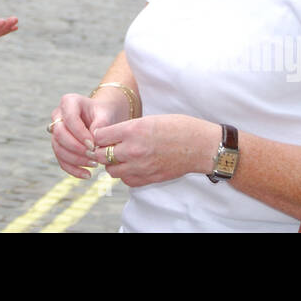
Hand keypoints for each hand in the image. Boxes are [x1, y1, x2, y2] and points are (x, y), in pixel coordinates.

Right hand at [49, 92, 129, 178]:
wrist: (103, 116)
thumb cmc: (105, 113)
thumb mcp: (106, 115)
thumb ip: (100, 125)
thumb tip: (93, 144)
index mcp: (68, 102)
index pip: (69, 119)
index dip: (79, 134)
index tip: (93, 145)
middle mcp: (58, 115)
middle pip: (59, 134)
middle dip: (76, 148)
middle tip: (94, 156)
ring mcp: (56, 131)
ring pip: (58, 149)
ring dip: (75, 160)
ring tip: (94, 165)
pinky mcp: (59, 145)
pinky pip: (61, 160)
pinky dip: (73, 170)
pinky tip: (87, 175)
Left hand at [91, 114, 217, 187]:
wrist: (200, 146)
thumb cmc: (178, 127)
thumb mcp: (149, 119)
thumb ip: (127, 129)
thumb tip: (108, 136)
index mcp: (133, 130)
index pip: (99, 136)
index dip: (99, 135)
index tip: (104, 135)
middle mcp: (133, 149)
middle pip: (101, 156)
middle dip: (102, 151)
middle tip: (110, 146)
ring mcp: (141, 166)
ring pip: (112, 171)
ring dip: (113, 164)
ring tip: (122, 156)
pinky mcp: (148, 178)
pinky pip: (126, 180)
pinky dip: (126, 174)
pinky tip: (133, 166)